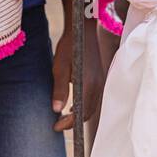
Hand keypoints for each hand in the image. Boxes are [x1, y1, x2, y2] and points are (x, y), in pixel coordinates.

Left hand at [52, 14, 103, 132]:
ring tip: (63, 117)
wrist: (83, 30)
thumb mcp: (59, 68)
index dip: (68, 123)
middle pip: (89, 112)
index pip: (81, 112)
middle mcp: (98, 84)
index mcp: (88, 83)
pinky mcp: (100, 78)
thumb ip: (60, 90)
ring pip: (92, 106)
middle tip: (58, 124)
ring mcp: (101, 81)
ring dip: (79, 114)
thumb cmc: (70, 47)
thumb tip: (56, 110)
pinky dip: (84, 106)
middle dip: (74, 122)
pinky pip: (94, 98)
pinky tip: (73, 105)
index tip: (55, 126)